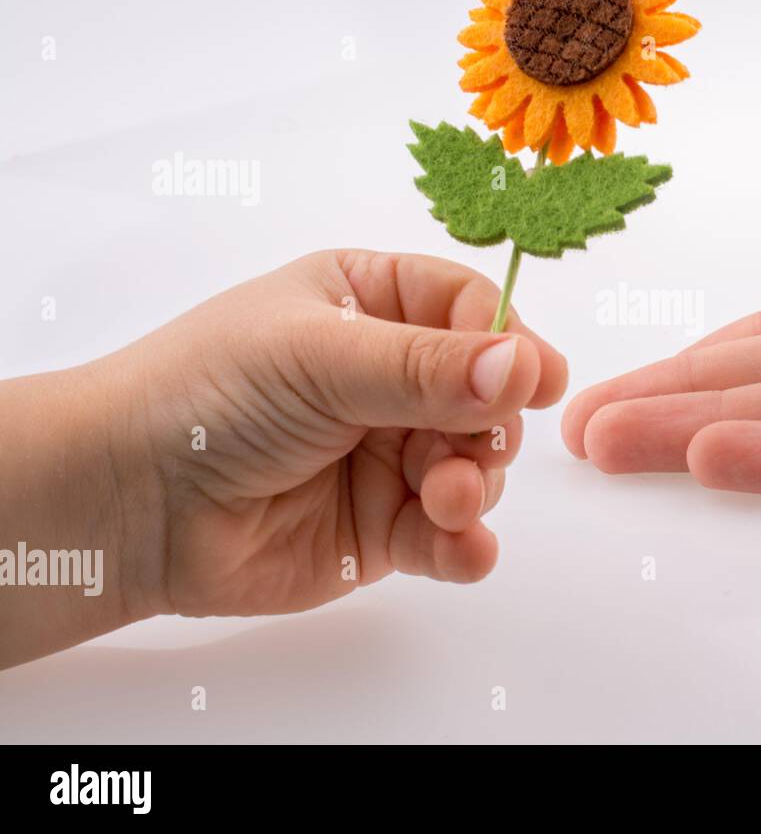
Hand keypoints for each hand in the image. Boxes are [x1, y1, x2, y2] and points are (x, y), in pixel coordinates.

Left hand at [0, 249, 566, 665]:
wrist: (131, 504)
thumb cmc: (211, 394)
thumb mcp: (322, 356)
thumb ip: (428, 368)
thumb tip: (527, 366)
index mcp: (372, 304)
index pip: (470, 309)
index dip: (508, 342)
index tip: (536, 379)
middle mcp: (389, 377)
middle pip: (488, 395)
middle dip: (490, 427)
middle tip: (472, 450)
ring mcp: (389, 455)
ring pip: (477, 468)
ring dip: (474, 486)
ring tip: (443, 499)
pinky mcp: (382, 529)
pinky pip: (451, 537)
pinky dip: (467, 545)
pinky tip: (464, 548)